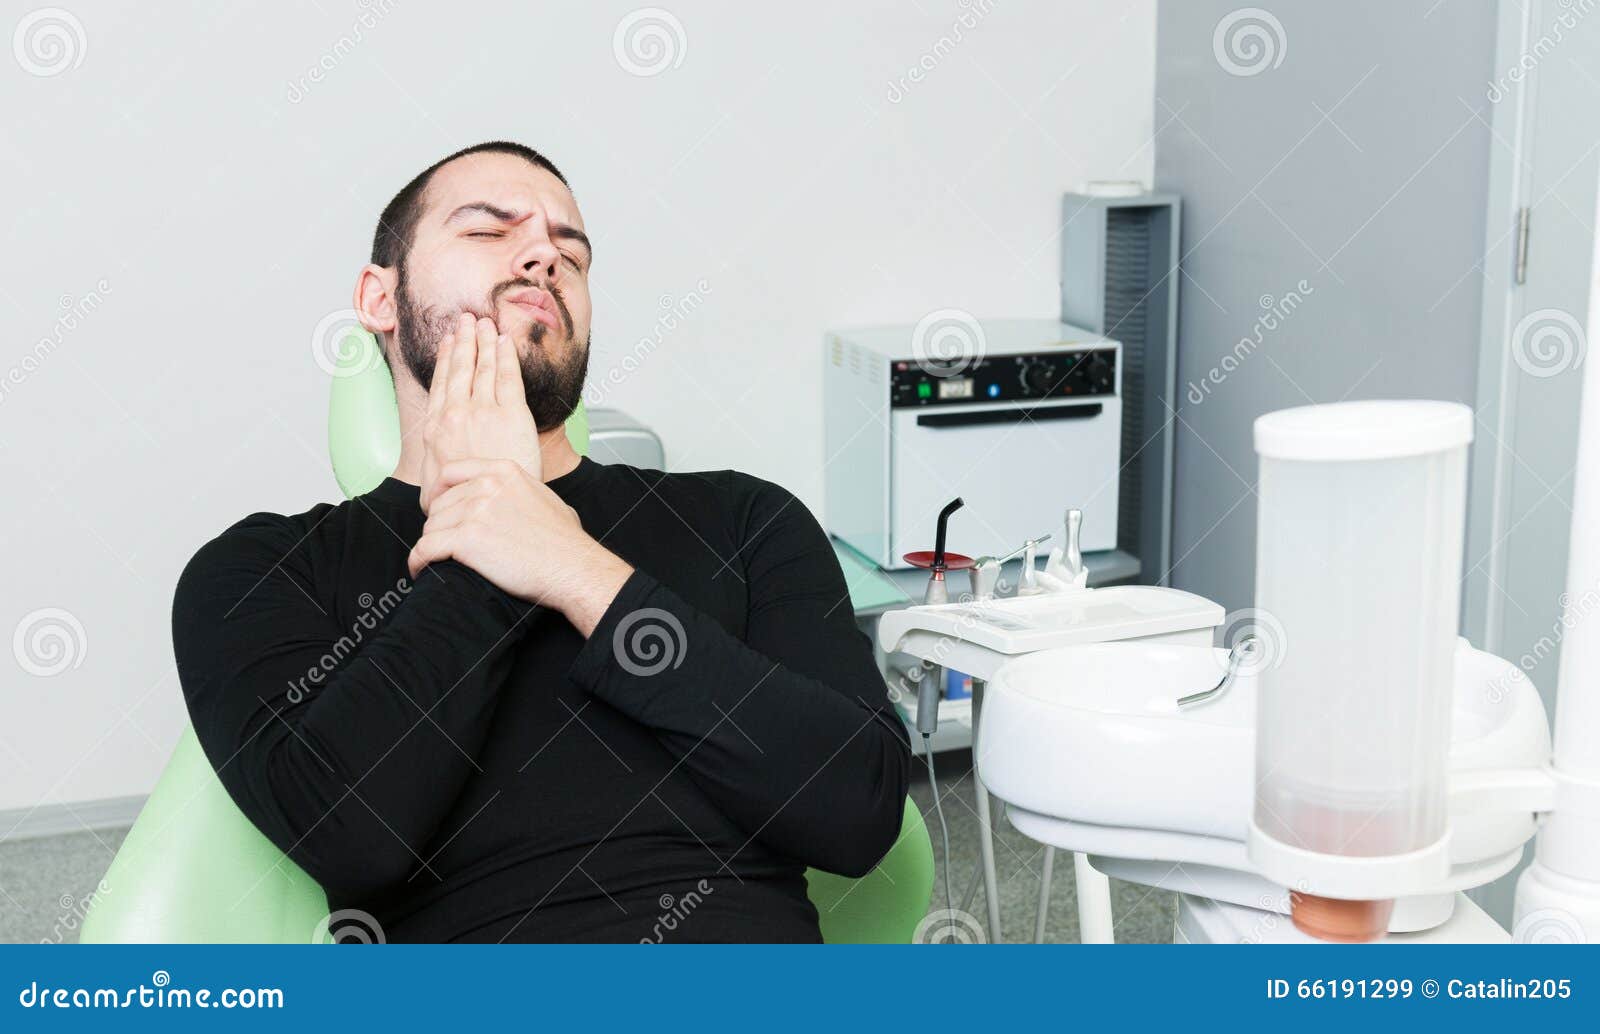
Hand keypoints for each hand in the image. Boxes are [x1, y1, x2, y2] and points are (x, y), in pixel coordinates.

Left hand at [407, 458, 633, 626]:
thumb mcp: (543, 496)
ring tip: (436, 560)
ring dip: (431, 546)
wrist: (571, 566)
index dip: (438, 493)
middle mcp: (486, 486)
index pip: (450, 472)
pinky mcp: (467, 540)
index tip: (437, 509)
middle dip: (438, 525)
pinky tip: (421, 570)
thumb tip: (510, 498)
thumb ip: (518, 489)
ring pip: (430, 527)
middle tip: (444, 544)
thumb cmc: (564, 540)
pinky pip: (426, 549)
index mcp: (503, 471)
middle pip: (438, 503)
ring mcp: (475, 511)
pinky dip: (418, 561)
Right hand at [419, 313, 540, 513]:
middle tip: (467, 319)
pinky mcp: (512, 415)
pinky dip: (507, 356)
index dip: (446, 359)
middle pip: (461, 369)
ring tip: (485, 323)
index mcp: (436, 429)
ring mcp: (484, 412)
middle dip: (465, 340)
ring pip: (484, 367)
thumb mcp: (432, 487)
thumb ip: (432, 467)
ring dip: (484, 341)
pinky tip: (506, 342)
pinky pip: (509, 377)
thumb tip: (432, 466)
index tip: (448, 341)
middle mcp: (456, 415)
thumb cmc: (460, 505)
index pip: (442, 384)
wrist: (483, 511)